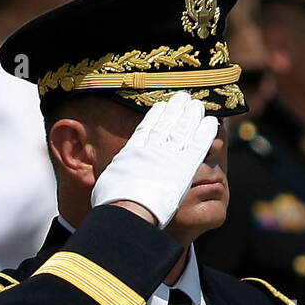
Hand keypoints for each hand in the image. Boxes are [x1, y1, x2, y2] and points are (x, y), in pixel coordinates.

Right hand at [90, 92, 218, 228]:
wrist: (129, 207)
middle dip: (176, 109)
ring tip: (197, 105)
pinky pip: (198, 145)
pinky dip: (205, 133)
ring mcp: (170, 155)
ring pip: (183, 130)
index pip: (146, 129)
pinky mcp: (186, 165)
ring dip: (192, 116)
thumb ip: (106, 175)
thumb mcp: (105, 183)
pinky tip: (211, 123)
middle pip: (166, 124)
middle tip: (183, 97)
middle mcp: (152, 149)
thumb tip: (92, 175)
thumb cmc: (114, 201)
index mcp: (133, 152)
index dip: (155, 116)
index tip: (161, 106)